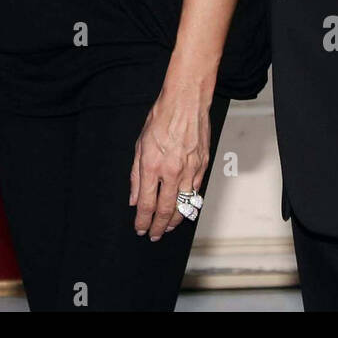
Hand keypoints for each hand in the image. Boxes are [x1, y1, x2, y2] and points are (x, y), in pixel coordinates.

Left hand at [129, 89, 210, 240]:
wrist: (186, 102)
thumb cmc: (161, 118)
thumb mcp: (139, 145)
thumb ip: (136, 175)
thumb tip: (134, 199)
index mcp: (153, 166)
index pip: (147, 204)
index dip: (143, 221)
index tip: (140, 229)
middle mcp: (172, 172)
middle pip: (165, 210)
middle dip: (158, 227)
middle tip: (154, 235)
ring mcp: (190, 170)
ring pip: (183, 206)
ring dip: (175, 220)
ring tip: (167, 227)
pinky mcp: (203, 166)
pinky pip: (196, 192)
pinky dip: (189, 204)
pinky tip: (183, 209)